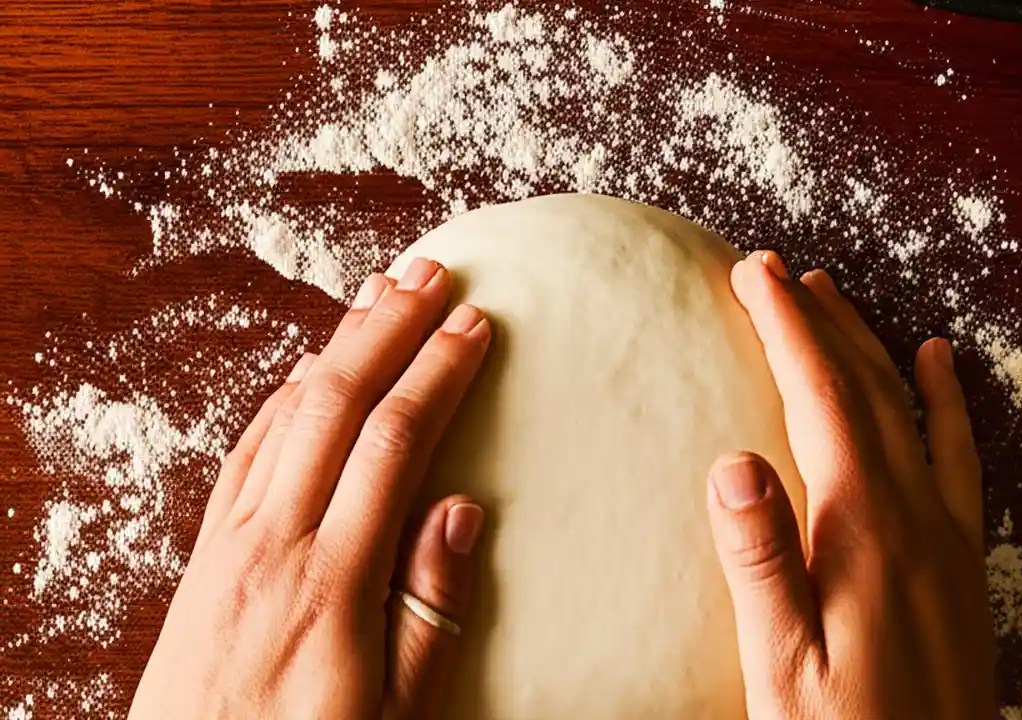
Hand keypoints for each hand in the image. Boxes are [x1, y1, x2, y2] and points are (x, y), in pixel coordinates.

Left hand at [130, 258, 491, 719]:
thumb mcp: (398, 713)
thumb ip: (431, 610)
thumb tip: (458, 508)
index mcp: (334, 582)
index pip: (393, 442)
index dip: (438, 373)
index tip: (475, 326)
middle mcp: (274, 543)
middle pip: (334, 403)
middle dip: (388, 329)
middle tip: (432, 274)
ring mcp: (231, 543)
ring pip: (285, 414)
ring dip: (337, 346)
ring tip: (380, 296)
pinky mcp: (208, 553)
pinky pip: (248, 450)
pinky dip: (284, 396)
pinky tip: (311, 369)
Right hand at [705, 251, 994, 718]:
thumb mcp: (782, 669)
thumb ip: (762, 567)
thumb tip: (733, 463)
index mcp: (867, 531)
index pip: (822, 400)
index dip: (787, 328)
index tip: (754, 272)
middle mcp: (917, 517)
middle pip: (866, 389)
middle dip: (818, 319)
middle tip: (775, 269)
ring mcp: (947, 535)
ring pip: (910, 410)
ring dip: (870, 345)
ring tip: (834, 295)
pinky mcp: (960, 560)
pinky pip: (958, 457)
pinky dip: (946, 402)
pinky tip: (938, 364)